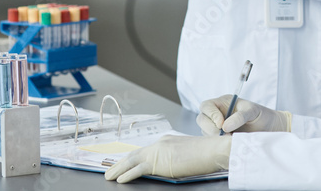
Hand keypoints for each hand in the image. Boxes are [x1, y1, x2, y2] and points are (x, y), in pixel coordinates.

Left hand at [104, 135, 229, 182]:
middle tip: (110, 170)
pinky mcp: (158, 162)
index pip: (145, 151)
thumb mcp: (186, 154)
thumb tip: (168, 166)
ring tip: (109, 176)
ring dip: (118, 169)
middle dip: (120, 163)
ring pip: (132, 160)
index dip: (132, 158)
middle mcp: (159, 143)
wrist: (211, 150)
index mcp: (166, 141)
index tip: (123, 164)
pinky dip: (127, 174)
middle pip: (135, 154)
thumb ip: (174, 158)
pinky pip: (137, 169)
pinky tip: (120, 180)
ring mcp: (158, 151)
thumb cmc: (205, 154)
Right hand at [197, 94, 291, 135]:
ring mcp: (217, 127)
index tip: (221, 124)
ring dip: (215, 137)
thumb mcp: (252, 111)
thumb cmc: (260, 115)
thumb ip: (239, 116)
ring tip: (232, 139)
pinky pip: (212, 141)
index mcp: (223, 103)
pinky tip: (230, 143)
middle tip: (226, 135)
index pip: (207, 106)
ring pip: (205, 132)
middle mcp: (217, 114)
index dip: (211, 115)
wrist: (268, 129)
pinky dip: (219, 144)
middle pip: (202, 119)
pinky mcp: (220, 138)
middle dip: (211, 128)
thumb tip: (224, 126)